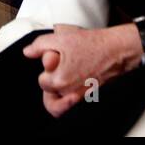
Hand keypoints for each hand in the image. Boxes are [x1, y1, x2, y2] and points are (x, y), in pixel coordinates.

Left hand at [22, 23, 143, 117]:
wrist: (118, 49)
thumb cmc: (92, 44)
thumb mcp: (61, 38)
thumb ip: (40, 46)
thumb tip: (27, 52)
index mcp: (60, 81)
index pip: (42, 82)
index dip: (46, 69)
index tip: (54, 60)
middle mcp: (70, 93)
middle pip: (51, 95)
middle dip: (52, 82)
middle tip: (59, 69)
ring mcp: (81, 97)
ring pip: (62, 105)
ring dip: (60, 95)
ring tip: (64, 79)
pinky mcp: (91, 97)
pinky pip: (74, 106)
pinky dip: (70, 100)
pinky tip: (73, 86)